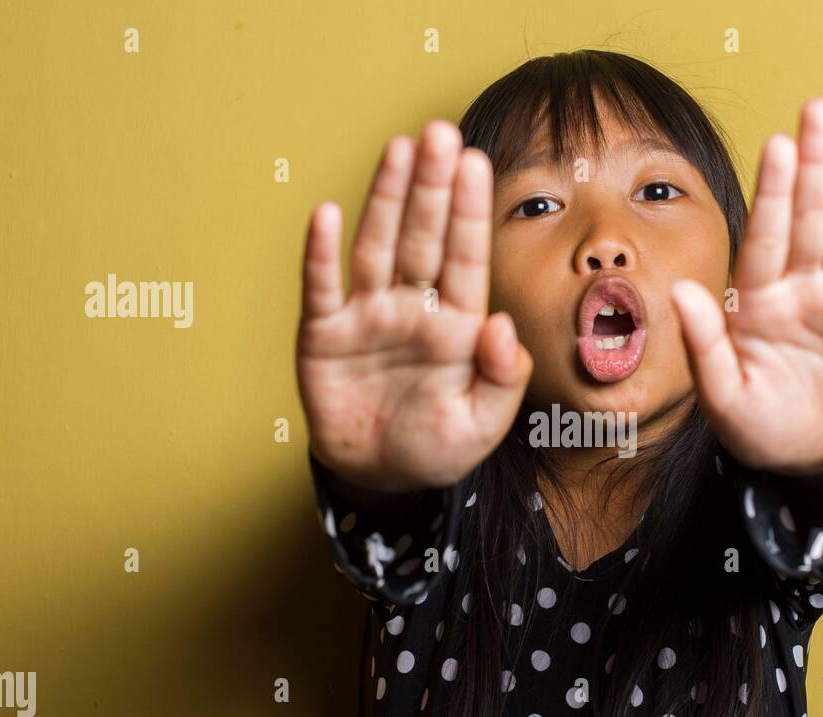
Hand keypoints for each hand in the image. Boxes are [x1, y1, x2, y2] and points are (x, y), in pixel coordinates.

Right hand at [297, 120, 532, 492]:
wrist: (379, 478)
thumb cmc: (435, 448)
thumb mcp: (481, 425)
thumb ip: (501, 380)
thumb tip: (501, 326)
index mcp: (456, 323)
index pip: (466, 257)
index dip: (469, 211)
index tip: (476, 163)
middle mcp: (412, 307)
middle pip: (423, 236)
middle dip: (432, 186)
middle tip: (440, 132)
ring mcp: (368, 315)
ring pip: (377, 246)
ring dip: (387, 198)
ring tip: (399, 149)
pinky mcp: (325, 334)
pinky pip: (323, 287)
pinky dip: (321, 253)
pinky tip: (328, 213)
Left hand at [670, 98, 822, 474]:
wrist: (812, 463)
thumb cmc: (759, 429)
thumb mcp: (723, 396)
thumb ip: (704, 343)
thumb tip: (679, 291)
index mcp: (757, 302)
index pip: (766, 237)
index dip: (773, 192)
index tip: (777, 145)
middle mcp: (800, 289)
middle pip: (809, 217)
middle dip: (815, 165)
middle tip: (820, 109)